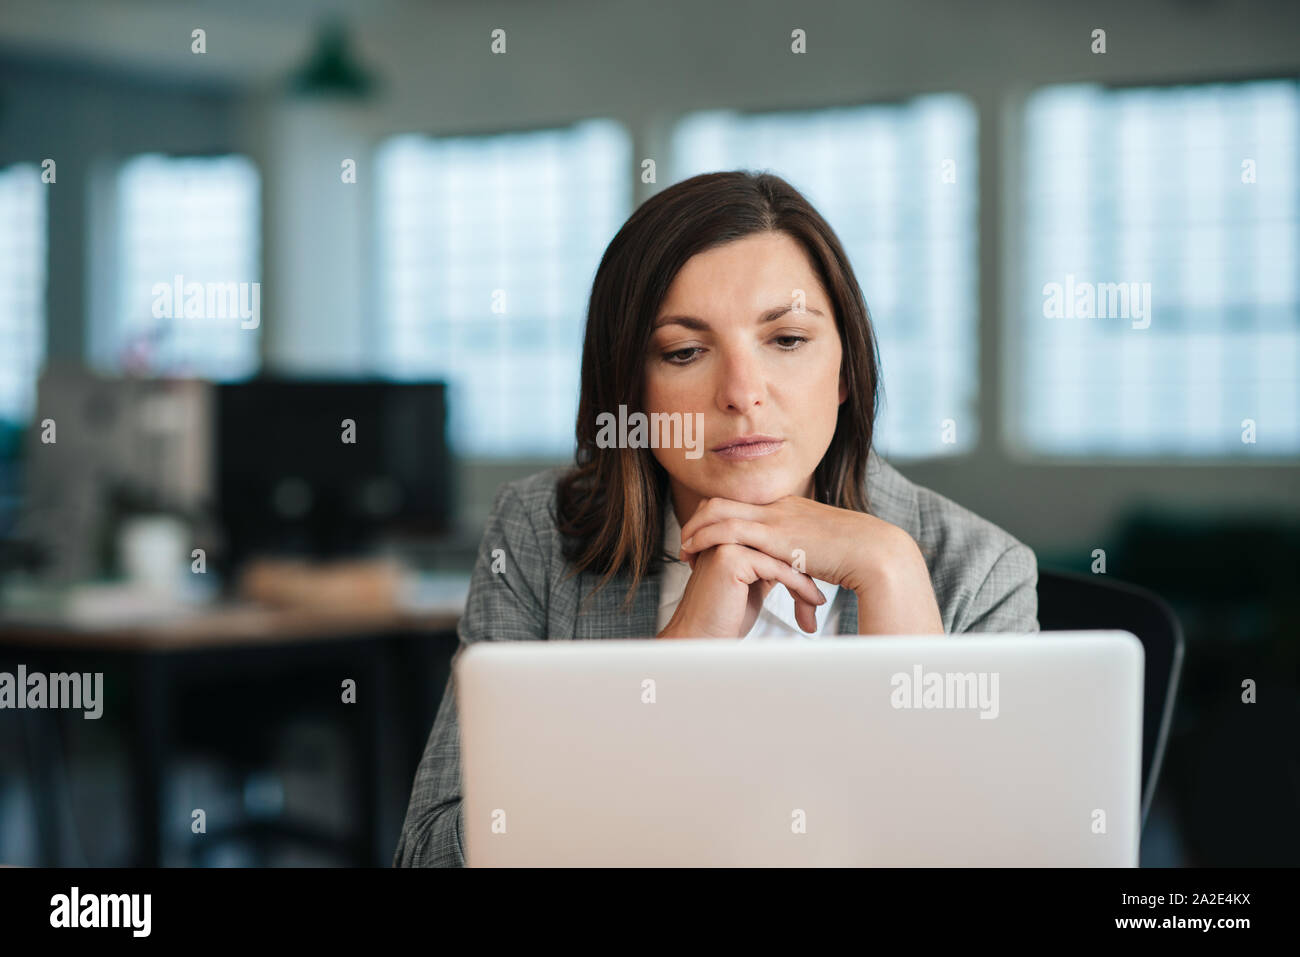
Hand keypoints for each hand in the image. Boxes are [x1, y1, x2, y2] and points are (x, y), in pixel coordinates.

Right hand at [655, 542, 826, 638]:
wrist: (701, 639)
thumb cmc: (725, 618)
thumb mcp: (752, 585)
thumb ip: (768, 567)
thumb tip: (797, 564)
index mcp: (731, 536)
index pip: (775, 536)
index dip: (799, 558)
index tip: (817, 580)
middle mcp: (726, 533)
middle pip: (780, 540)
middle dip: (807, 561)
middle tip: (827, 581)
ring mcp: (725, 541)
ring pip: (782, 553)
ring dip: (805, 577)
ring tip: (817, 599)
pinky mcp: (730, 558)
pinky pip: (778, 568)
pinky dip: (799, 588)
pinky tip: (811, 604)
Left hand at [677, 496, 943, 633]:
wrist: (875, 551)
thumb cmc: (856, 557)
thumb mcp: (822, 549)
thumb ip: (804, 554)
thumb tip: (799, 567)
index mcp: (789, 506)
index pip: (741, 503)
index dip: (717, 518)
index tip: (704, 539)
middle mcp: (778, 505)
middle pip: (722, 500)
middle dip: (698, 519)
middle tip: (686, 542)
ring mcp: (775, 516)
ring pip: (717, 510)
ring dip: (694, 529)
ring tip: (683, 550)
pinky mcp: (774, 533)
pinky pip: (727, 528)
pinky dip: (704, 538)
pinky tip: (693, 553)